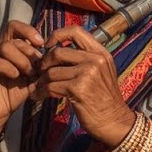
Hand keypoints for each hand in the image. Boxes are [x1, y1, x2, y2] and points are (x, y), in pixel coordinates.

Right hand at [0, 20, 44, 132]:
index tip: (41, 43)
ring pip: (4, 47)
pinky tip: (15, 76)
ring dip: (21, 61)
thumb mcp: (30, 76)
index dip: (29, 31)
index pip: (14, 26)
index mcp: (3, 45)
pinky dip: (9, 68)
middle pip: (13, 38)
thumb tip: (50, 52)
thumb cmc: (13, 93)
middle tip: (36, 69)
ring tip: (27, 74)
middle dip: (29, 53)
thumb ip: (37, 62)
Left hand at [34, 26, 134, 147]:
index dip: (57, 35)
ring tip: (38, 88)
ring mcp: (88, 74)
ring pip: (51, 72)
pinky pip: (51, 86)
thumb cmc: (104, 98)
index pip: (75, 31)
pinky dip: (41, 93)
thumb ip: (85, 59)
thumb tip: (57, 51)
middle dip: (44, 63)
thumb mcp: (101, 72)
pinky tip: (39, 97)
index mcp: (101, 53)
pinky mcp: (78, 88)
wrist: (114, 121)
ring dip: (41, 81)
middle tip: (40, 73)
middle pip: (58, 52)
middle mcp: (96, 60)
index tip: (48, 46)